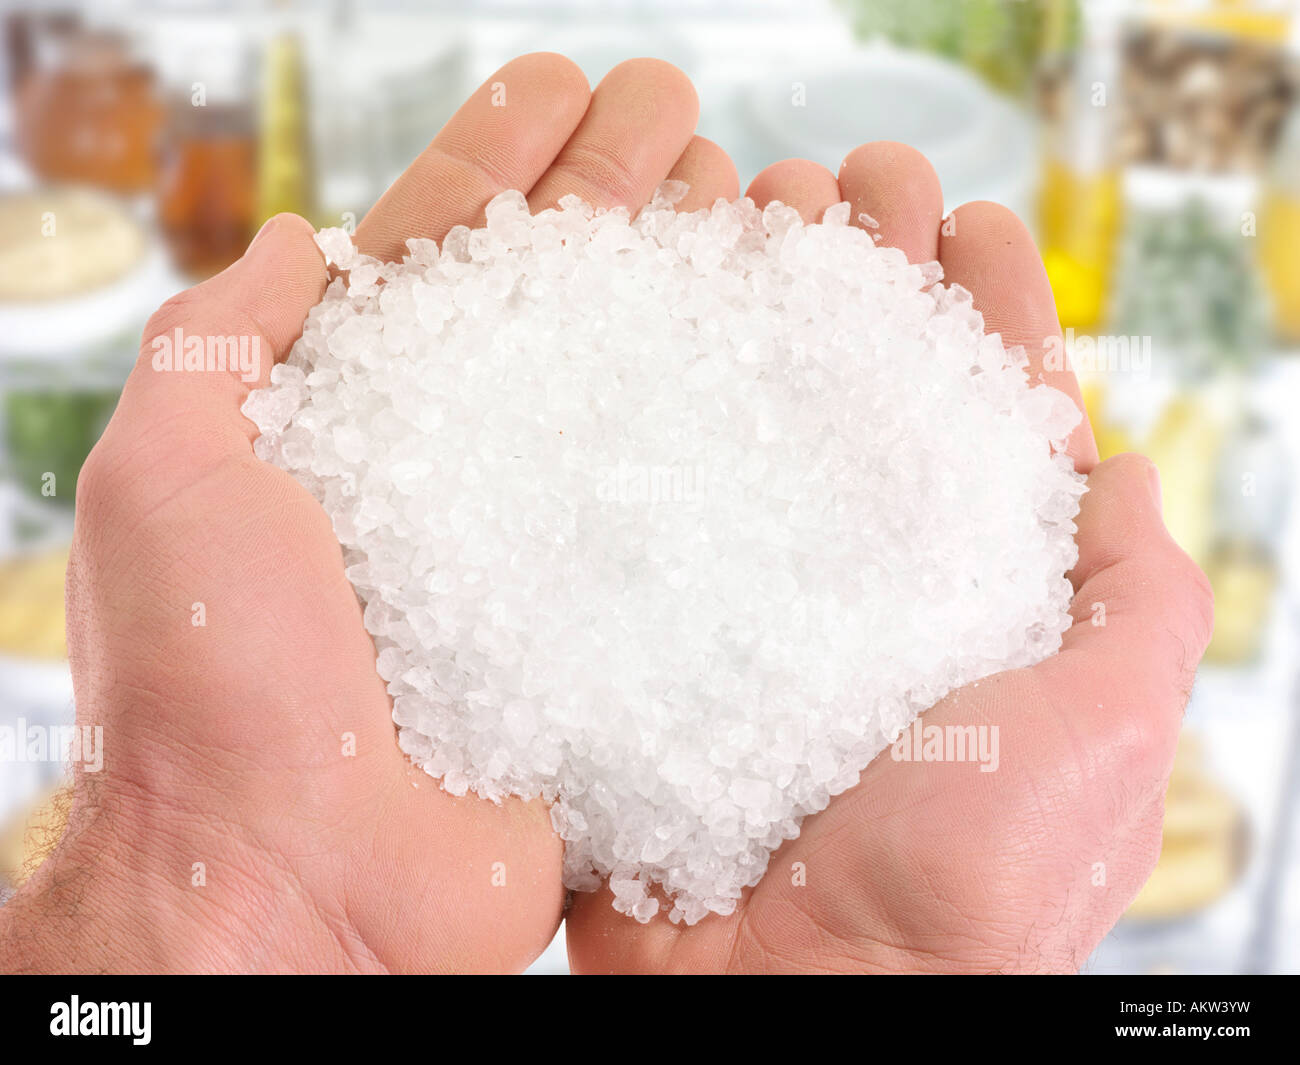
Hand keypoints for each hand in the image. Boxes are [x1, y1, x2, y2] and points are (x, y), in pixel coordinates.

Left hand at [1, 52, 724, 973]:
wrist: (299, 881)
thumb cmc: (214, 687)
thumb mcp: (168, 480)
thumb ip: (220, 345)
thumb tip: (291, 240)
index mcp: (365, 425)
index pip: (445, 260)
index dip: (505, 164)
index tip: (567, 90)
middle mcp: (464, 475)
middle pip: (557, 305)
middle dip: (620, 198)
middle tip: (686, 116)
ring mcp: (547, 551)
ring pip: (636, 390)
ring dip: (690, 288)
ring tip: (755, 196)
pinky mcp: (611, 628)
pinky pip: (686, 517)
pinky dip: (735, 437)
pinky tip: (786, 354)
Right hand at [563, 147, 1213, 972]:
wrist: (803, 1000)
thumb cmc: (970, 889)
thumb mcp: (1101, 733)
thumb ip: (1135, 603)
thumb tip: (1116, 471)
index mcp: (974, 603)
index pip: (989, 423)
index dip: (983, 314)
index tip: (962, 222)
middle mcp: (863, 594)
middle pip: (861, 401)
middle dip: (854, 281)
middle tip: (831, 185)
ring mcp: (756, 613)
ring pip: (753, 432)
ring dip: (747, 318)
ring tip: (731, 216)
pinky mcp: (666, 647)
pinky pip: (652, 516)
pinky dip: (644, 423)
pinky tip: (628, 338)